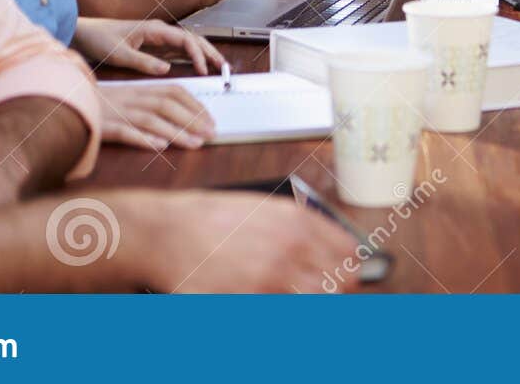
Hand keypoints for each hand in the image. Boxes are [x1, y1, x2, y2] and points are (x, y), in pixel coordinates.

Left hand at [74, 17, 223, 75]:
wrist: (84, 32)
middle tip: (224, 67)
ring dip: (203, 54)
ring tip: (218, 67)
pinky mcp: (154, 44)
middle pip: (193, 39)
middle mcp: (160, 30)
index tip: (204, 70)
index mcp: (155, 29)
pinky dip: (191, 57)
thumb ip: (143, 62)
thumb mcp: (119, 54)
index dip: (198, 54)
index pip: (186, 40)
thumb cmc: (99, 39)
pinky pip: (178, 50)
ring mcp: (158, 36)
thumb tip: (167, 70)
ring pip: (188, 44)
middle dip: (210, 52)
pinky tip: (197, 66)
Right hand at [100, 84, 214, 149]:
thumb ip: (153, 105)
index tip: (211, 119)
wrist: (66, 102)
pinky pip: (125, 132)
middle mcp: (131, 99)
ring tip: (194, 143)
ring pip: (150, 119)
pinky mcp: (102, 127)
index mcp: (140, 90)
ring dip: (175, 131)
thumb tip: (183, 119)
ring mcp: (117, 113)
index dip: (195, 105)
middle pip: (166, 105)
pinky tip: (159, 146)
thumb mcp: (129, 100)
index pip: (173, 91)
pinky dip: (142, 138)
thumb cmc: (102, 105)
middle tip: (210, 134)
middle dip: (192, 119)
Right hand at [135, 192, 357, 292]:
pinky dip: (287, 310)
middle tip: (321, 291)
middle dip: (334, 288)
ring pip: (318, 301)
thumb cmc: (212, 219)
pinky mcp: (253, 300)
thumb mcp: (265, 208)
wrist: (170, 234)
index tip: (347, 274)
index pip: (348, 252)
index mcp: (297, 221)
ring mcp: (273, 277)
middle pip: (338, 281)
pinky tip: (275, 303)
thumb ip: (301, 228)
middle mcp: (291, 248)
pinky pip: (286, 312)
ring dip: (314, 302)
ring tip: (295, 296)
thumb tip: (335, 249)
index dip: (349, 266)